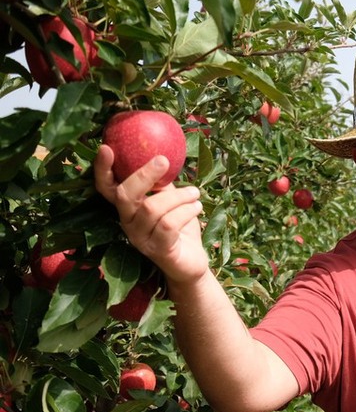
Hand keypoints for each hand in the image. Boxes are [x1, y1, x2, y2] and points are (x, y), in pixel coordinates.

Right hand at [94, 145, 207, 285]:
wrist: (191, 263)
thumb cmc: (180, 227)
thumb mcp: (170, 201)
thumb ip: (161, 183)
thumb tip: (161, 155)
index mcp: (127, 208)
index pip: (106, 188)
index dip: (102, 170)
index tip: (106, 148)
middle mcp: (128, 223)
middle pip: (125, 195)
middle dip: (144, 175)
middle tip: (163, 161)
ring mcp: (140, 238)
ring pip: (153, 208)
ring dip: (178, 196)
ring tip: (195, 193)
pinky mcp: (158, 250)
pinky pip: (169, 224)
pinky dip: (186, 211)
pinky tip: (197, 207)